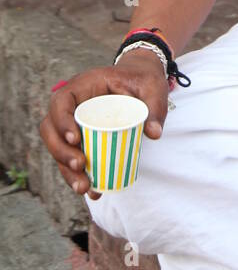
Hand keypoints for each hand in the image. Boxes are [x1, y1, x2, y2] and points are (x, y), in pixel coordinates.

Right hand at [39, 53, 168, 199]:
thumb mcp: (152, 88)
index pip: (61, 101)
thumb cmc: (143, 80)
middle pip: (51, 129)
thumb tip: (153, 133)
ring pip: (57, 147)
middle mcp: (73, 104)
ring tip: (84, 187)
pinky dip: (78, 175)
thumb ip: (154, 107)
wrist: (141, 80)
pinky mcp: (81, 138)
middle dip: (61, 152)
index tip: (75, 139)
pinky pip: (71, 157)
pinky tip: (93, 190)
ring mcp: (74, 122)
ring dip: (66, 170)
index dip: (61, 121)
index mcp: (84, 85)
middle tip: (80, 165)